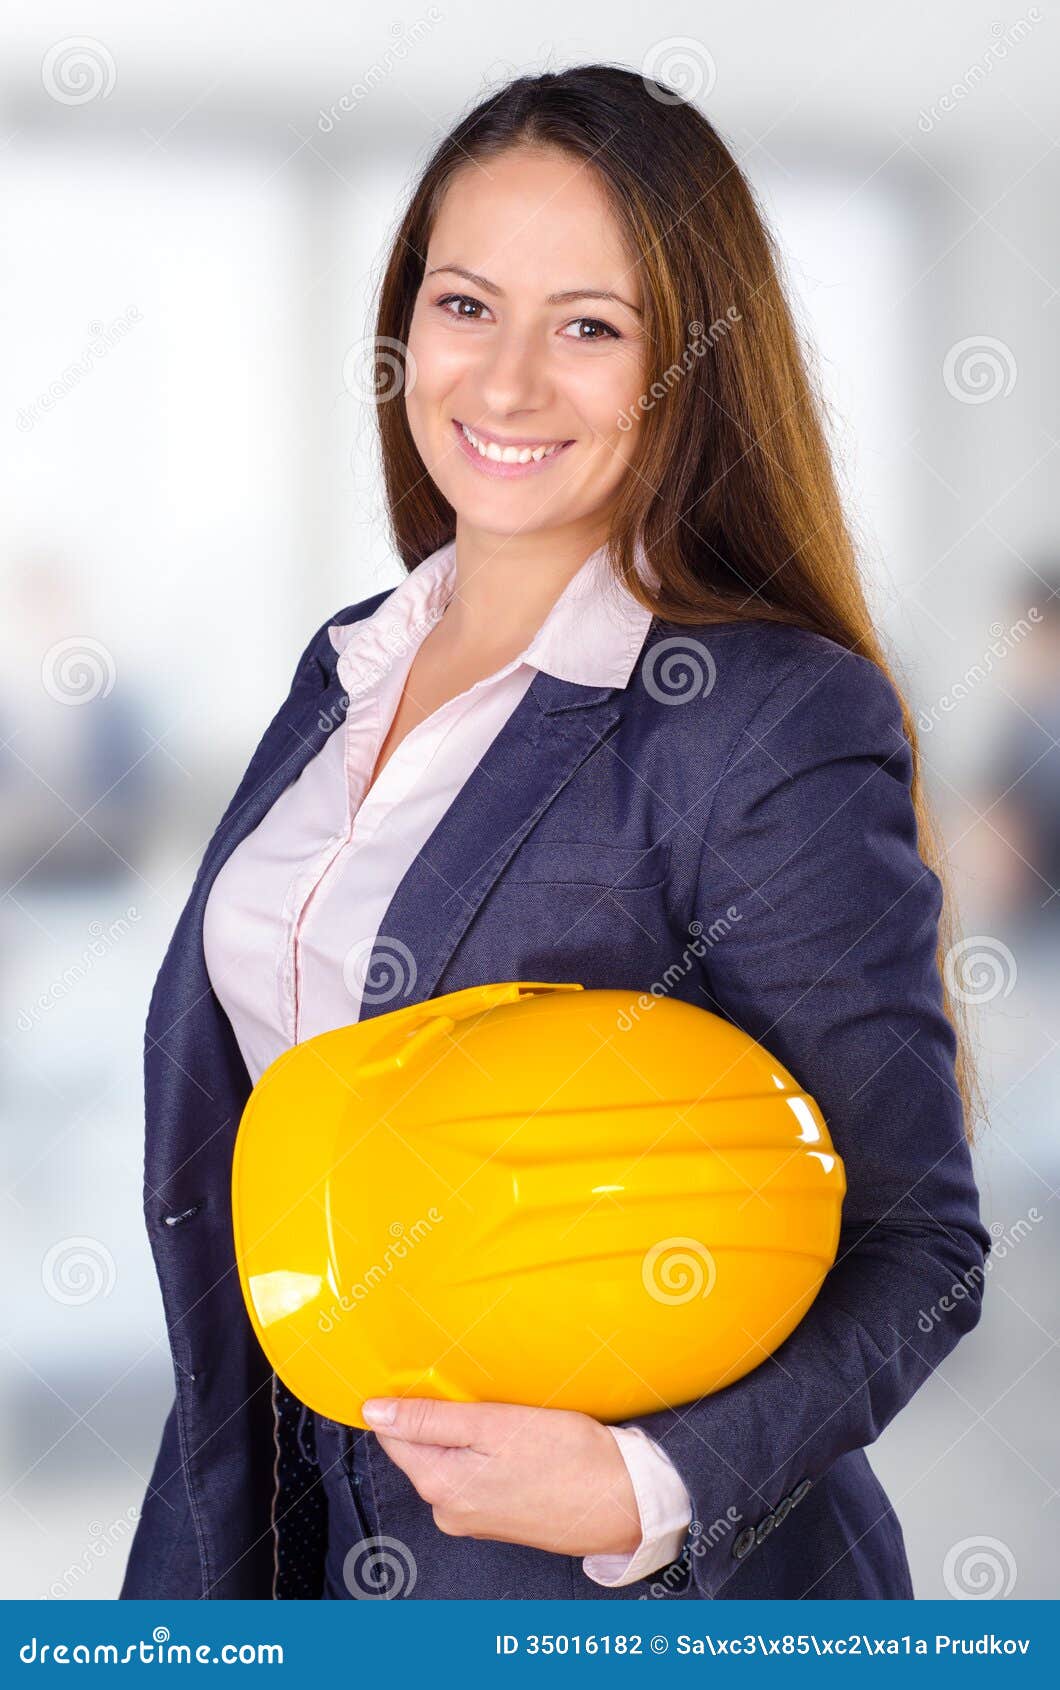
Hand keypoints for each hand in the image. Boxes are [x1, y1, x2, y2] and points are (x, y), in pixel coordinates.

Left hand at [362, 1396, 642, 1557]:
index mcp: (440, 1486)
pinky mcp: (498, 1517)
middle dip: (440, 1415)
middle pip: (421, 1448)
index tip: (427, 1375)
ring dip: (466, 1433)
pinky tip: (514, 1439)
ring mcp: (474, 1517)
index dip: (404, 1399)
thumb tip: (374, 1412)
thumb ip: (431, 1420)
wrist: (624, 1502)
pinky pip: (475, 1474)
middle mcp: (448, 1510)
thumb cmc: (567, 1459)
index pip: (393, 1435)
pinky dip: (485, 1452)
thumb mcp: (495, 1425)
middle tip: (478, 1389)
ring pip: (450, 1459)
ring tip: (502, 1412)